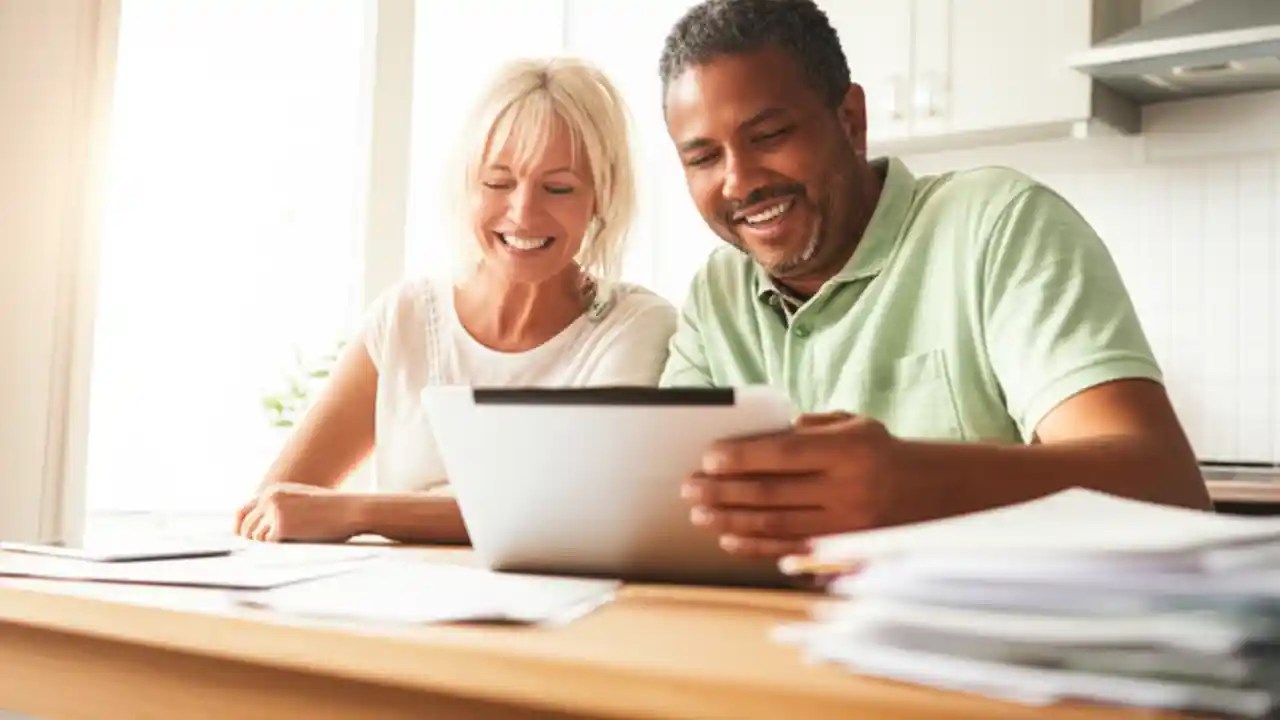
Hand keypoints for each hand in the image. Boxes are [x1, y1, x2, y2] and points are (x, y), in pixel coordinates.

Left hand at [234, 483, 362, 542]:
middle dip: (253, 542)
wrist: (353, 510)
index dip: (240, 529)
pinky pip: (268, 545)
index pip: (242, 511)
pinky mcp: (281, 525)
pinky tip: (294, 546)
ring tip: (289, 546)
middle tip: (263, 554)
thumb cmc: (336, 511)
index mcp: (275, 491)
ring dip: (269, 546)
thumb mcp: (305, 502)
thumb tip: (266, 532)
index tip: (243, 542)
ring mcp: (274, 511)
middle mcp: (270, 498)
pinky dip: (277, 550)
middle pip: (245, 527)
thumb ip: (283, 511)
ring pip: (256, 538)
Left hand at [682, 412, 914, 558]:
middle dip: (724, 492)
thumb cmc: (882, 453)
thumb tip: (761, 439)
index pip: (784, 456)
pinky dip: (755, 547)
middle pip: (772, 494)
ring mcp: (845, 527)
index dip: (742, 458)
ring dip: (731, 521)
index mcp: (849, 452)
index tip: (709, 458)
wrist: (933, 496)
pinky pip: (789, 551)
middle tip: (690, 489)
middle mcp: (847, 491)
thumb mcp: (856, 425)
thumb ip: (809, 428)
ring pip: (775, 526)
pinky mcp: (843, 553)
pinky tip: (729, 540)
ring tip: (700, 515)